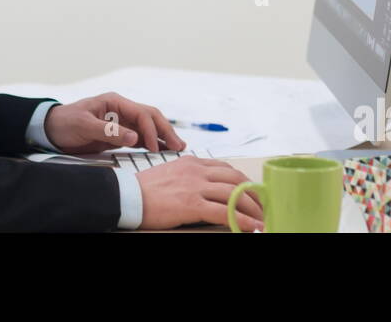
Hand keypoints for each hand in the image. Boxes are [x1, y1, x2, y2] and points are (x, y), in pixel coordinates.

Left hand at [43, 91, 185, 154]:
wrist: (51, 130)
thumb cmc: (65, 122)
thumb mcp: (85, 125)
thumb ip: (110, 131)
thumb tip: (135, 137)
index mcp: (115, 102)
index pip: (141, 113)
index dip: (150, 130)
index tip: (155, 147)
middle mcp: (121, 110)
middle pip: (150, 117)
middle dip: (165, 130)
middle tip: (178, 145)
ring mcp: (122, 121)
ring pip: (148, 127)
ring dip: (162, 136)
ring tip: (177, 148)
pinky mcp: (120, 133)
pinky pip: (141, 137)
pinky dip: (152, 143)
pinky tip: (162, 150)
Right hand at [137, 157, 264, 230]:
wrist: (127, 196)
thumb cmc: (146, 190)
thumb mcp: (171, 174)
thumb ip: (190, 177)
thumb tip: (206, 189)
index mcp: (192, 162)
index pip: (227, 169)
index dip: (244, 181)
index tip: (253, 193)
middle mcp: (197, 170)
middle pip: (236, 179)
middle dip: (254, 194)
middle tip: (263, 207)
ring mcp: (195, 186)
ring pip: (235, 194)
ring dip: (253, 209)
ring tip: (263, 220)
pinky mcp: (191, 203)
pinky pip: (225, 211)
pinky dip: (242, 220)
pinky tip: (252, 228)